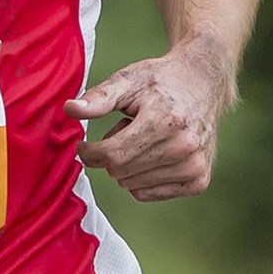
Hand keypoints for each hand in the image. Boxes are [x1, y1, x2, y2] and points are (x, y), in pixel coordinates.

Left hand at [64, 36, 234, 201]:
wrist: (203, 84)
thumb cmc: (160, 81)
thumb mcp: (128, 79)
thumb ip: (98, 97)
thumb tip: (69, 109)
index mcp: (165, 119)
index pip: (113, 154)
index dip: (90, 152)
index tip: (83, 145)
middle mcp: (184, 146)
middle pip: (121, 171)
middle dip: (110, 155)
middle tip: (124, 130)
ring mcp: (194, 166)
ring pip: (132, 185)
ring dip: (126, 165)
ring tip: (142, 138)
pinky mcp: (198, 181)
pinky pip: (148, 194)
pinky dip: (139, 178)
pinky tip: (152, 153)